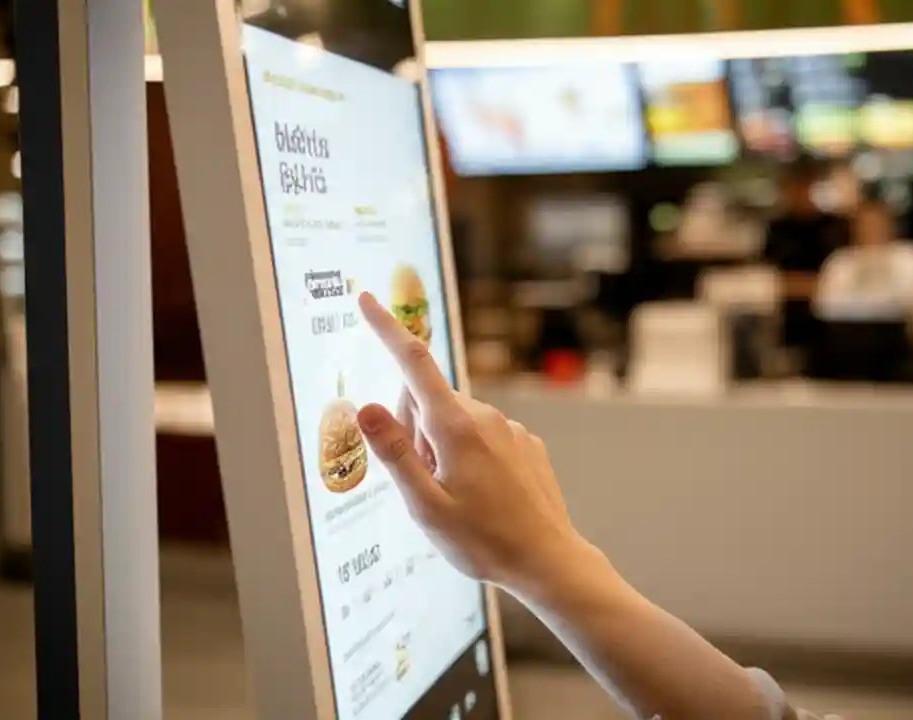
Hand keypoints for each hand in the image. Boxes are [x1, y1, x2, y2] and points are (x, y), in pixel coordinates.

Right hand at [354, 292, 587, 594]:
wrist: (548, 561)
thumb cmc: (482, 541)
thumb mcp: (425, 506)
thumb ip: (395, 453)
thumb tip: (364, 406)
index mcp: (456, 427)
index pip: (414, 364)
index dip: (387, 329)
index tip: (367, 298)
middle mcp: (486, 417)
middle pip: (428, 403)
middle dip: (413, 431)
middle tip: (425, 485)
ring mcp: (510, 428)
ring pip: (456, 422)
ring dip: (441, 448)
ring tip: (457, 499)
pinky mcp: (526, 444)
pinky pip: (484, 437)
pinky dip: (470, 456)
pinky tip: (483, 496)